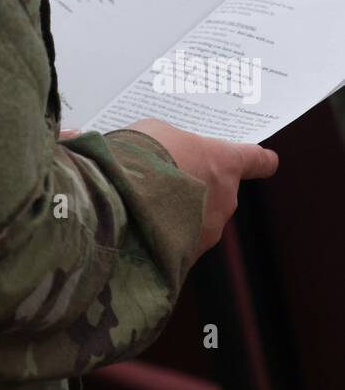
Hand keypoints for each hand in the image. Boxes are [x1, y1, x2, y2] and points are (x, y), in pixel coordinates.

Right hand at [126, 118, 278, 264]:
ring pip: (197, 219)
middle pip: (219, 191)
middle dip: (196, 187)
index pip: (256, 160)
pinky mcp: (189, 256)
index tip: (266, 161)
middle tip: (164, 177)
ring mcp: (209, 231)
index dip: (259, 160)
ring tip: (143, 202)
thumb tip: (171, 154)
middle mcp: (225, 199)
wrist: (122, 200)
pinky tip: (138, 223)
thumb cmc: (143, 157)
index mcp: (224, 163)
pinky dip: (164, 234)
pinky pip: (179, 241)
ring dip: (178, 213)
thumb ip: (174, 143)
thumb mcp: (157, 133)